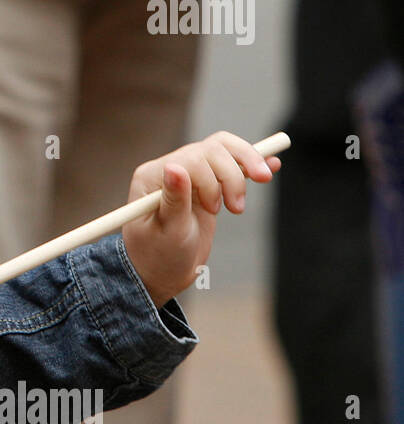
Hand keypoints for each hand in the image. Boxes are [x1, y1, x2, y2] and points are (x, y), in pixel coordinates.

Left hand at [121, 131, 281, 308]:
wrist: (163, 273)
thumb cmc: (159, 256)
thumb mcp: (169, 233)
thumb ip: (175, 200)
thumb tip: (174, 166)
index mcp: (151, 177)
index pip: (192, 158)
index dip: (211, 180)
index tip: (214, 210)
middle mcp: (168, 169)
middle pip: (212, 150)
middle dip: (233, 175)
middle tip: (238, 208)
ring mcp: (188, 174)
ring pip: (223, 151)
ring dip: (247, 165)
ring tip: (260, 183)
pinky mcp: (205, 184)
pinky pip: (229, 164)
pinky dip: (250, 163)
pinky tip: (271, 164)